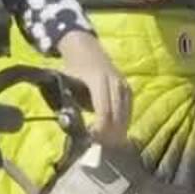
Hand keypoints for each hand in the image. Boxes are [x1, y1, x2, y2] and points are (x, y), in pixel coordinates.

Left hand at [56, 31, 131, 146]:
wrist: (85, 48)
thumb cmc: (73, 67)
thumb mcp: (65, 81)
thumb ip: (69, 100)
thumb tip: (70, 123)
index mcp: (98, 80)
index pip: (104, 111)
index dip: (100, 128)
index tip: (92, 138)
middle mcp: (115, 82)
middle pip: (118, 116)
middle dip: (110, 134)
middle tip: (99, 145)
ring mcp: (124, 85)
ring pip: (126, 115)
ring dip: (118, 131)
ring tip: (107, 143)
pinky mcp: (128, 89)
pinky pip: (129, 110)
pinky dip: (123, 123)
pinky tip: (115, 133)